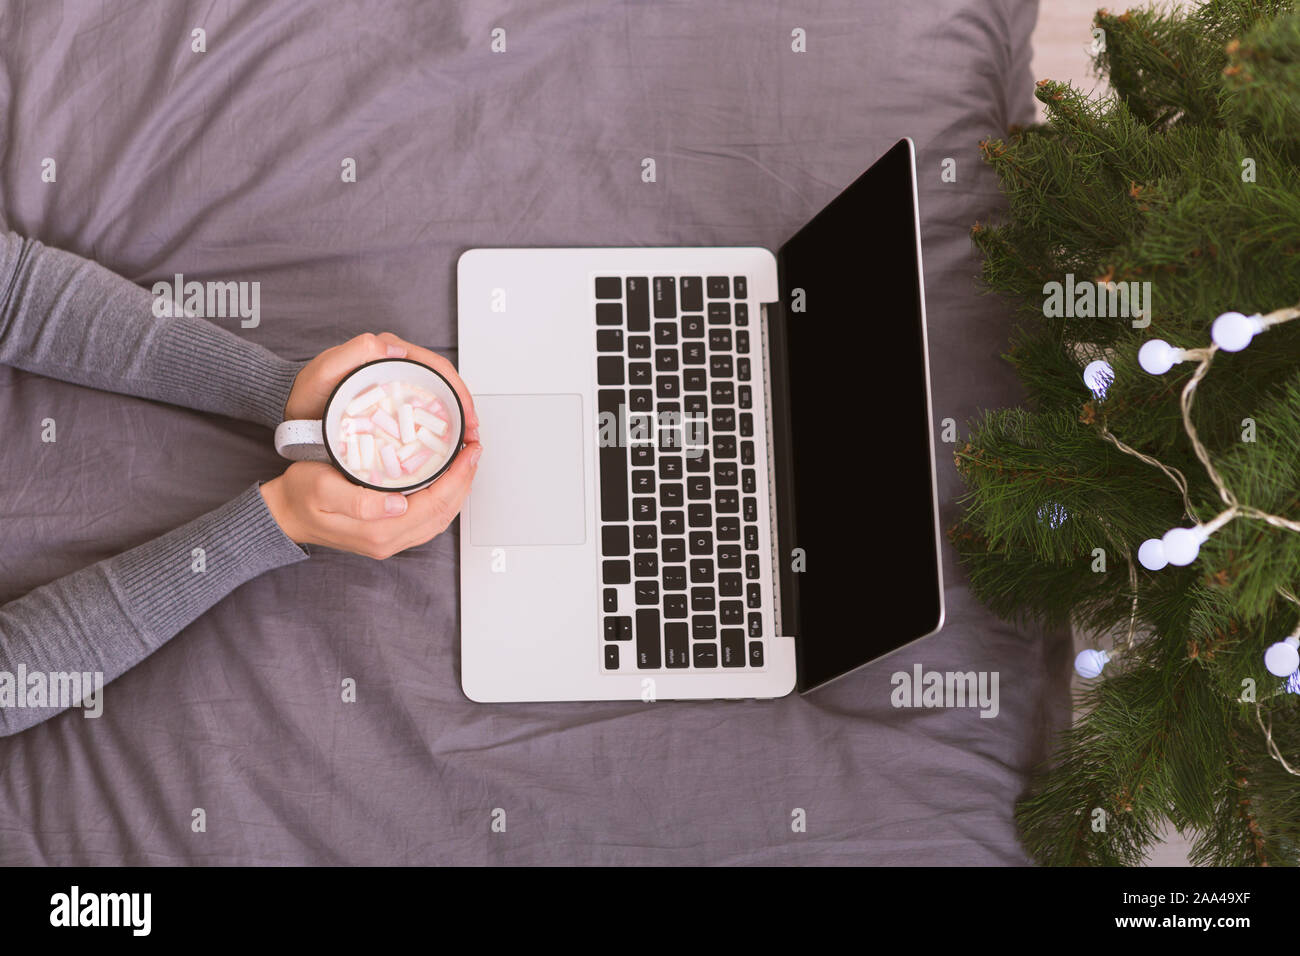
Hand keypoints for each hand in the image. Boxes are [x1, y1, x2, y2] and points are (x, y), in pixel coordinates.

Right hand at [260, 446, 481, 557]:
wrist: (284, 515)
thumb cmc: (300, 495)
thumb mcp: (321, 488)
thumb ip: (359, 502)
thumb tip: (397, 506)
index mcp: (379, 531)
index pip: (435, 503)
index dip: (458, 476)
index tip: (469, 450)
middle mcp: (390, 541)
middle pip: (444, 512)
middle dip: (464, 480)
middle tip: (474, 449)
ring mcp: (392, 541)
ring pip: (440, 518)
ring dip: (458, 490)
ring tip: (466, 462)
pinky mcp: (390, 536)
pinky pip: (429, 520)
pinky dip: (444, 499)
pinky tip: (447, 480)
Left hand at [284, 332, 479, 441]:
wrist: (295, 413)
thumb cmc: (308, 393)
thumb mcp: (325, 372)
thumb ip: (351, 354)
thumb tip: (390, 347)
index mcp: (387, 352)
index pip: (435, 366)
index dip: (456, 390)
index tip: (465, 415)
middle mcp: (396, 364)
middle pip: (444, 382)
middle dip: (464, 407)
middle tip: (472, 434)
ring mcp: (397, 383)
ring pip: (438, 397)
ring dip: (457, 417)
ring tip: (465, 441)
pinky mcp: (395, 402)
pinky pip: (425, 410)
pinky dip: (441, 425)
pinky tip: (447, 441)